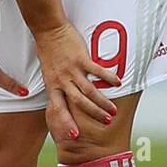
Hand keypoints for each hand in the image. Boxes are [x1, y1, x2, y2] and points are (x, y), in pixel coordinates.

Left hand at [33, 21, 119, 138]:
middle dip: (93, 114)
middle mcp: (62, 81)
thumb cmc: (49, 52)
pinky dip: (108, 77)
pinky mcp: (81, 58)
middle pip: (79, 103)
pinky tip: (119, 83)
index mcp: (53, 86)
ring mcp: (71, 70)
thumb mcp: (49, 74)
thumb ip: (58, 86)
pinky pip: (97, 70)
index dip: (65, 122)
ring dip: (102, 102)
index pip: (58, 109)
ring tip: (114, 111)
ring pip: (89, 91)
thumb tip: (65, 99)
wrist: (47, 30)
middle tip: (106, 123)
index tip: (73, 136)